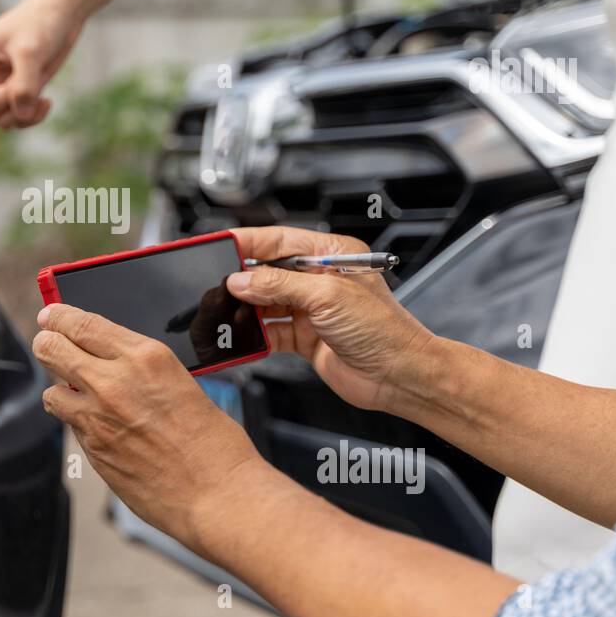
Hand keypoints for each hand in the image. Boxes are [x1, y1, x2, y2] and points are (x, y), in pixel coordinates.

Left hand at [32, 303, 267, 550]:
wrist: (217, 495)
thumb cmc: (214, 443)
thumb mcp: (180, 381)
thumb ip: (140, 367)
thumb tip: (110, 359)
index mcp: (146, 356)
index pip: (83, 323)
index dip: (59, 316)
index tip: (50, 315)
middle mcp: (115, 382)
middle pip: (52, 349)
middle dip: (47, 344)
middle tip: (48, 344)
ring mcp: (98, 418)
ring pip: (51, 391)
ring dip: (61, 390)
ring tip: (78, 394)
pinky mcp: (92, 450)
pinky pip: (70, 425)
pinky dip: (78, 422)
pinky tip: (102, 428)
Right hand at [226, 227, 435, 411]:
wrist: (400, 376)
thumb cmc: (384, 330)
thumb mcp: (327, 296)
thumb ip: (279, 285)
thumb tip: (240, 280)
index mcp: (330, 254)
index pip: (278, 240)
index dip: (246, 242)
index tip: (218, 244)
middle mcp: (319, 279)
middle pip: (267, 271)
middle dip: (241, 278)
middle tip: (215, 282)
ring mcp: (311, 310)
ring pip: (265, 302)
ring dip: (246, 308)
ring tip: (226, 310)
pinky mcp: (305, 337)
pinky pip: (270, 331)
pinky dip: (255, 335)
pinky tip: (244, 336)